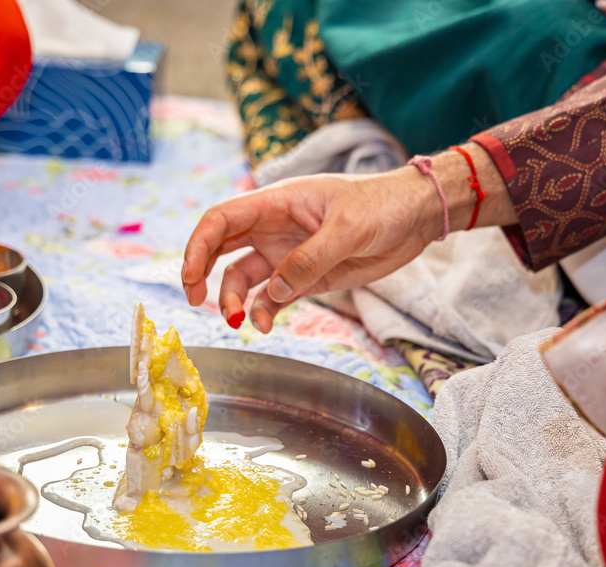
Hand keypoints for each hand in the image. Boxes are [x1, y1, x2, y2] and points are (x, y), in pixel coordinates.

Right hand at [182, 144, 516, 332]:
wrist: (414, 218)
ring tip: (241, 320)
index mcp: (277, 203)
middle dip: (202, 273)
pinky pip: (271, 297)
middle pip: (221, 248)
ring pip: (243, 278)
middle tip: (196, 301)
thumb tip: (273, 292)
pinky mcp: (304, 276)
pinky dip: (262, 312)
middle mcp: (274, 228)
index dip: (199, 246)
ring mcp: (286, 253)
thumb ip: (309, 260)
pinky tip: (264, 324)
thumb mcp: (347, 229)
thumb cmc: (382, 206)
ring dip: (235, 299)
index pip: (222, 220)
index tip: (191, 277)